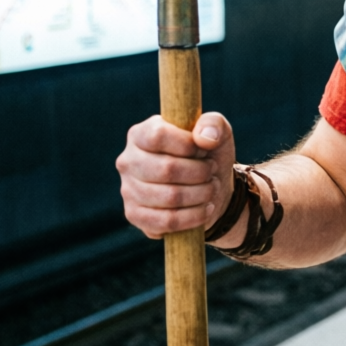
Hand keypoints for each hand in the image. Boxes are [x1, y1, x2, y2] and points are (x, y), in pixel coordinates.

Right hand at [116, 112, 235, 237]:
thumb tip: (205, 138)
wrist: (210, 187)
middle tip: (211, 171)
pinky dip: (194, 216)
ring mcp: (128, 190)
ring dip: (202, 193)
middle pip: (167, 169)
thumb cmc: (208, 154)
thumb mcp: (217, 131)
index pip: (157, 136)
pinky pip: (167, 221)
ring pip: (170, 197)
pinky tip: (206, 208)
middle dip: (201, 172)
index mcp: (140, 134)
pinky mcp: (135, 216)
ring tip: (211, 187)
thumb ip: (213, 123)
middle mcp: (128, 161)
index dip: (187, 144)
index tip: (203, 149)